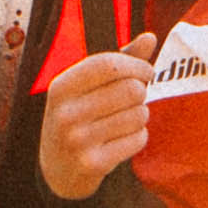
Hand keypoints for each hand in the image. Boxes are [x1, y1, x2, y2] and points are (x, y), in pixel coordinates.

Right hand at [37, 51, 154, 200]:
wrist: (57, 170)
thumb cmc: (77, 118)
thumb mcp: (85, 88)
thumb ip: (119, 61)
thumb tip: (150, 38)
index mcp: (61, 87)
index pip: (108, 64)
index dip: (136, 65)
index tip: (146, 72)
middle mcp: (66, 113)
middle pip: (130, 89)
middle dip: (141, 93)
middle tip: (133, 100)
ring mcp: (77, 140)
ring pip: (138, 115)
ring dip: (141, 116)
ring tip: (127, 120)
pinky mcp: (92, 164)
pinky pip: (137, 139)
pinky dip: (138, 137)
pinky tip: (123, 140)